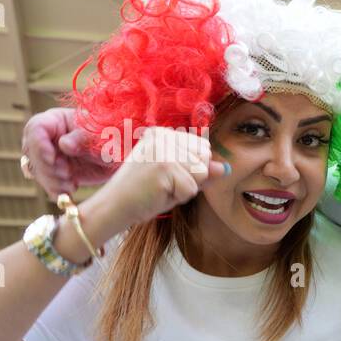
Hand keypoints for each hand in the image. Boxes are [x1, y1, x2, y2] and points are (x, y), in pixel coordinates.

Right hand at [21, 107, 114, 199]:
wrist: (122, 155)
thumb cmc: (112, 137)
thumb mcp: (100, 135)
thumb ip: (83, 138)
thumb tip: (64, 145)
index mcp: (55, 120)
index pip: (36, 129)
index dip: (39, 145)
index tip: (52, 159)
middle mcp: (47, 137)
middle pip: (32, 152)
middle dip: (46, 167)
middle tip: (66, 174)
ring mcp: (49, 156)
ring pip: (37, 170)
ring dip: (51, 181)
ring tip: (71, 185)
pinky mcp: (55, 173)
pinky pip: (46, 183)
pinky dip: (55, 190)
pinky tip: (68, 192)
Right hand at [85, 127, 226, 236]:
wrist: (114, 206)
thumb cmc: (144, 193)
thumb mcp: (175, 178)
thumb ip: (200, 171)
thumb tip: (226, 168)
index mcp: (163, 133)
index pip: (203, 149)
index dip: (191, 170)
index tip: (165, 175)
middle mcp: (163, 135)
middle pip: (205, 159)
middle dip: (191, 178)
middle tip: (164, 183)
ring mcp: (163, 149)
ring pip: (201, 174)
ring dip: (185, 189)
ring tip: (161, 188)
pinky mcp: (164, 166)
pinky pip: (191, 189)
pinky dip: (178, 198)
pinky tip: (157, 194)